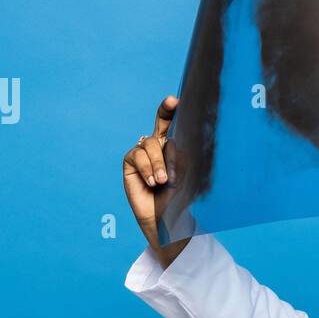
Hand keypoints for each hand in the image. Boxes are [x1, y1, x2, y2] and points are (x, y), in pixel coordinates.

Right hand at [123, 95, 187, 263]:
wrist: (167, 219)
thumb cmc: (180, 198)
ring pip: (150, 144)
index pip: (173, 124)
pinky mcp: (131, 164)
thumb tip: (175, 143)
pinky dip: (147, 168)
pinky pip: (137, 156)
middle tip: (172, 111)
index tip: (175, 99)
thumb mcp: (187, 175)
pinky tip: (153, 182)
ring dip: (159, 163)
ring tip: (165, 181)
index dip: (171, 109)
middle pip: (161, 127)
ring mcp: (143, 154)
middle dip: (166, 118)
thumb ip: (182, 156)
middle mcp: (158, 146)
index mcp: (175, 146)